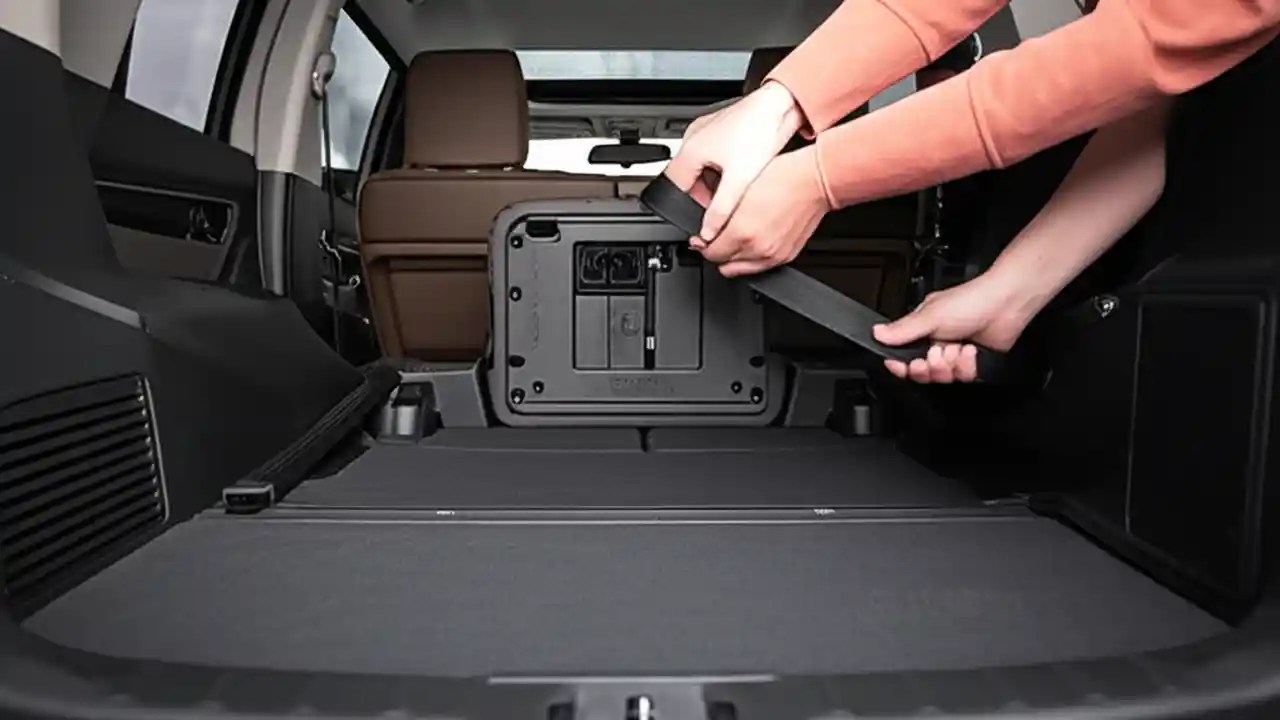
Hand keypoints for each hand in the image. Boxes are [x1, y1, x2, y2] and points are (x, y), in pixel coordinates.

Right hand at [663, 81, 803, 242]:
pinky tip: (742, 173)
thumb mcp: (739, 180)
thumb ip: (721, 209)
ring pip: (702, 170)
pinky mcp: (722, 131)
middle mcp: (694, 139)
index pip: (675, 189)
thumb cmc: (760, 130)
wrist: (782, 104)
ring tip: (738, 187)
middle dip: (706, 196)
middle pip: (689, 180)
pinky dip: (724, 170)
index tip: (708, 219)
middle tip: (726, 205)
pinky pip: (714, 158)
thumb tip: (708, 232)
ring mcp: (707, 133)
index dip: (689, 208)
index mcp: (690, 149)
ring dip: (716, 184)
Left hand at [696, 147, 830, 276]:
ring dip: (733, 257)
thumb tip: (708, 227)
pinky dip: (751, 258)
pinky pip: (759, 267)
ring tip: (734, 238)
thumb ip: (719, 213)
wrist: (816, 180)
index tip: (702, 236)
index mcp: (742, 232)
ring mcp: (772, 256)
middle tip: (716, 237)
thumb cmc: (783, 176)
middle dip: (717, 251)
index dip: (702, 243)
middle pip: (723, 264)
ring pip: (740, 269)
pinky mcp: (785, 257)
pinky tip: (752, 240)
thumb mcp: (740, 188)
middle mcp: (757, 249)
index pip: (709, 252)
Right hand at [872, 272, 1037, 382]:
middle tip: (934, 356)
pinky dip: (967, 366)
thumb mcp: (930, 315)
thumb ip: (903, 329)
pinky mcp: (973, 362)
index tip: (900, 366)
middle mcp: (938, 342)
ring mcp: (955, 353)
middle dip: (928, 367)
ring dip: (950, 365)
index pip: (903, 355)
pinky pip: (963, 377)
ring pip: (943, 377)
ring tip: (956, 348)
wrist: (1007, 303)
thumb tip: (877, 332)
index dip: (900, 365)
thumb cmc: (972, 300)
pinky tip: (970, 350)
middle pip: (922, 372)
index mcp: (922, 329)